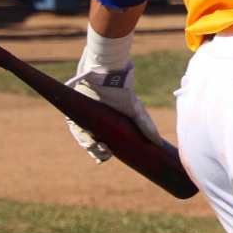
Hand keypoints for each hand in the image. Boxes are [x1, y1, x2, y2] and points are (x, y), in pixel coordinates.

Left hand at [64, 48, 165, 162]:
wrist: (107, 76)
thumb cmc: (122, 93)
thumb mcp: (136, 110)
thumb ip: (147, 126)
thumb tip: (159, 143)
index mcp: (105, 127)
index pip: (102, 146)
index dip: (103, 154)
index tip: (108, 156)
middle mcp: (92, 125)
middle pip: (92, 145)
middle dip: (97, 153)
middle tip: (105, 153)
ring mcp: (82, 120)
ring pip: (83, 139)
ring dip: (90, 147)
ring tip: (100, 148)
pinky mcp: (73, 114)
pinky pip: (75, 130)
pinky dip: (82, 137)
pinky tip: (91, 141)